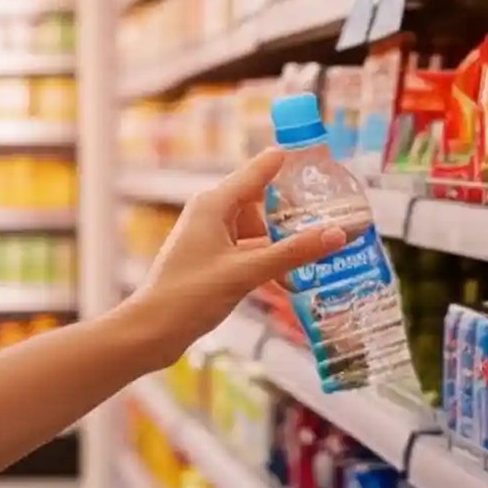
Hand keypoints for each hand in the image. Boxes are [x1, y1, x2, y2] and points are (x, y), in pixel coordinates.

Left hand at [123, 149, 365, 364]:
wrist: (151, 331)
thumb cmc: (189, 296)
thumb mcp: (246, 272)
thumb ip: (293, 253)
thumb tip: (337, 234)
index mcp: (214, 203)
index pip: (261, 169)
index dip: (290, 161)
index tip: (321, 155)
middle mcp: (211, 213)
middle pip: (263, 200)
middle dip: (294, 210)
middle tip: (332, 213)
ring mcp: (211, 237)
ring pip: (258, 229)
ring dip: (283, 241)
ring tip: (318, 250)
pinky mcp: (213, 259)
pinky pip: (250, 250)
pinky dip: (270, 259)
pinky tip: (292, 277)